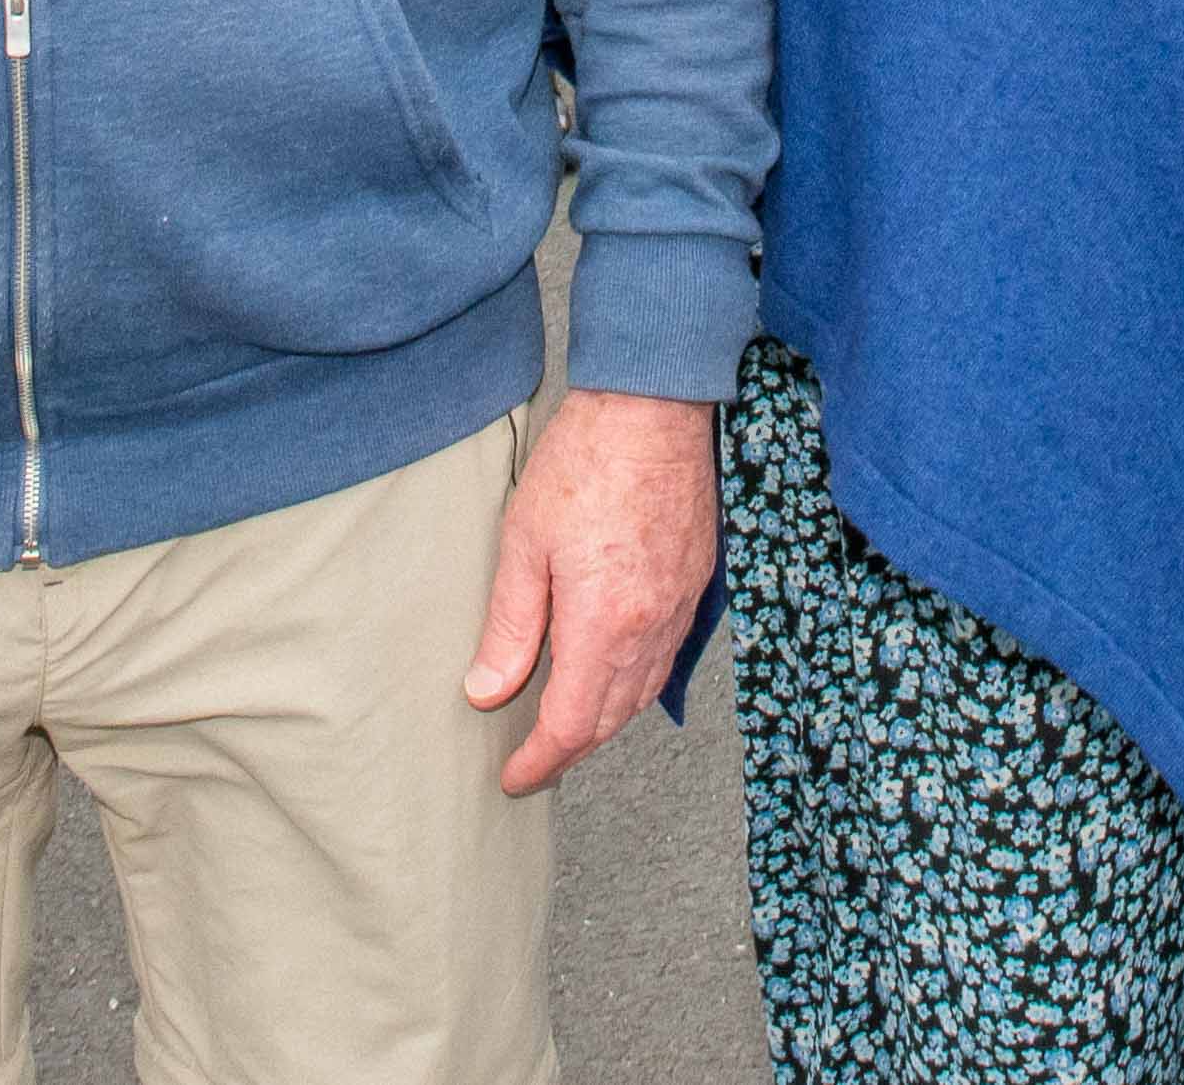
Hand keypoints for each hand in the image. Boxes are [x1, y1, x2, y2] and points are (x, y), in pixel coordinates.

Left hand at [461, 387, 716, 794]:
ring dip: (605, 721)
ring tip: (568, 727)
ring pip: (644, 694)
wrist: (653, 406)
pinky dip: (636, 684)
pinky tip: (613, 674)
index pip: (571, 724)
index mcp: (604, 624)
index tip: (513, 777)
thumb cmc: (585, 461)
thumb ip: (509, 626)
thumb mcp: (523, 542)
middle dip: (571, 750)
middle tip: (534, 761)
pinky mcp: (695, 584)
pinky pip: (667, 658)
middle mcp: (651, 627)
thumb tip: (487, 691)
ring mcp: (680, 608)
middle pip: (611, 719)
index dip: (539, 760)